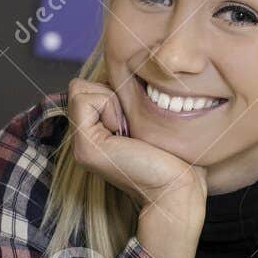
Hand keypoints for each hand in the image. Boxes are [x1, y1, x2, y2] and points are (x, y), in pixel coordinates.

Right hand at [67, 77, 207, 217]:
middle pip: (80, 86)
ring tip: (128, 129)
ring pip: (79, 89)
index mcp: (97, 134)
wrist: (178, 187)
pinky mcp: (84, 146)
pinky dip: (108, 106)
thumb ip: (127, 101)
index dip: (114, 90)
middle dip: (110, 92)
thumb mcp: (146, 118)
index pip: (88, 87)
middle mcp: (84, 140)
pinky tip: (124, 132)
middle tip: (131, 123)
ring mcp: (80, 145)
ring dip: (110, 99)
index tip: (135, 118)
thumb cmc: (174, 154)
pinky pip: (86, 99)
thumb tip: (123, 70)